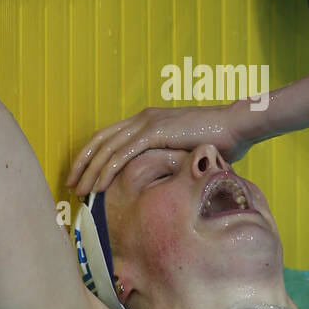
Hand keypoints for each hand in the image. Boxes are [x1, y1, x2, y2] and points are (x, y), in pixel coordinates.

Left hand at [69, 104, 259, 196]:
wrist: (237, 126)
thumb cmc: (219, 141)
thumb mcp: (186, 151)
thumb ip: (170, 160)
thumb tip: (165, 180)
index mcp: (148, 120)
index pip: (109, 136)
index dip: (91, 155)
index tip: (81, 175)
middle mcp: (143, 118)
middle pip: (100, 140)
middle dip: (82, 163)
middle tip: (70, 184)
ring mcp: (147, 123)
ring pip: (107, 148)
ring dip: (90, 170)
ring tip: (79, 190)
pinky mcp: (155, 132)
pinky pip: (123, 153)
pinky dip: (107, 170)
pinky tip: (98, 185)